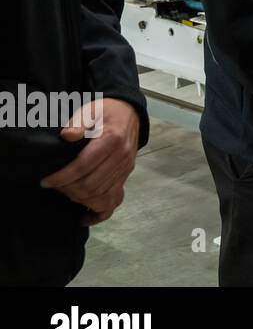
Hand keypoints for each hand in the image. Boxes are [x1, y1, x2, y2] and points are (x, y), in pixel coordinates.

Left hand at [40, 98, 139, 225]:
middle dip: (67, 189)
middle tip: (53, 186)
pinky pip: (114, 200)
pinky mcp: (125, 177)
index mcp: (112, 140)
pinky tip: (84, 218)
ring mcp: (126, 169)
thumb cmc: (105, 112)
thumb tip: (67, 136)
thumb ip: (78, 122)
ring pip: (100, 196)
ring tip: (65, 192)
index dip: (62, 177)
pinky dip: (99, 213)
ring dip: (78, 198)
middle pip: (91, 185)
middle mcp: (122, 158)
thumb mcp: (90, 110)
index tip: (46, 180)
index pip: (83, 166)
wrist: (129, 113)